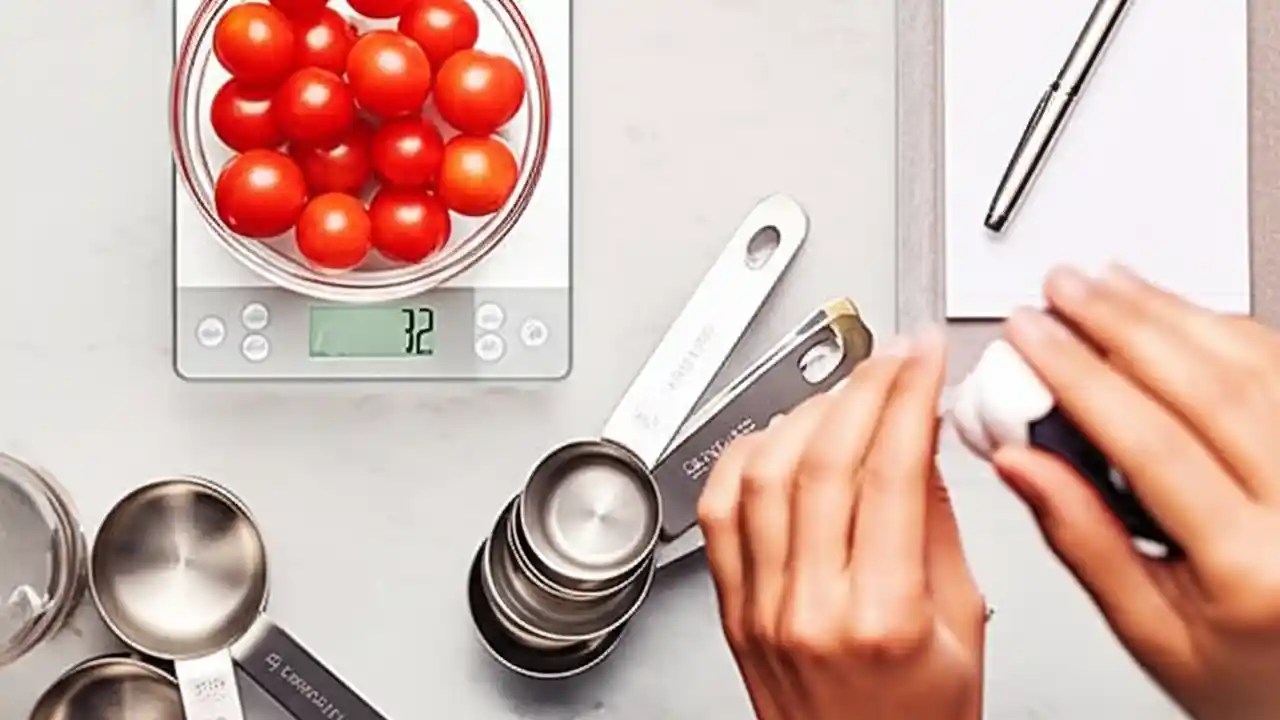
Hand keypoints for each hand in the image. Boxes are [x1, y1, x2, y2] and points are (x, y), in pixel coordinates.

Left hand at [697, 328, 985, 719]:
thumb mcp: (966, 627)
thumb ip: (939, 527)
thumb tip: (924, 441)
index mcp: (884, 617)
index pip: (891, 472)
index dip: (908, 395)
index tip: (923, 357)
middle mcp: (811, 607)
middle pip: (824, 461)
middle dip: (863, 387)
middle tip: (891, 357)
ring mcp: (761, 605)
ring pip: (763, 474)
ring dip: (804, 413)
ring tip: (844, 392)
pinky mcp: (732, 607)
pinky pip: (719, 511)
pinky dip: (744, 457)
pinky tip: (776, 436)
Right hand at [997, 265, 1279, 719]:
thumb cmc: (1251, 677)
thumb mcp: (1151, 633)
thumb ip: (1083, 540)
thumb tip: (1021, 463)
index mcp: (1254, 567)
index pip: (1151, 442)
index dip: (1079, 375)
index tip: (1029, 336)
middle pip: (1209, 383)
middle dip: (1120, 321)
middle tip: (1062, 287)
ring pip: (1254, 364)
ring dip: (1171, 312)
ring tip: (1108, 284)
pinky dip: (1224, 331)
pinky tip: (1178, 314)